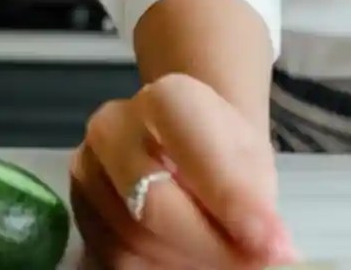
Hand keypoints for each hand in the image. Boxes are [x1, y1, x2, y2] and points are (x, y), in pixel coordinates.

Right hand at [70, 73, 299, 268]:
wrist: (179, 141)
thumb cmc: (221, 151)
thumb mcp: (252, 164)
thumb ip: (255, 204)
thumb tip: (274, 253)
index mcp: (167, 99)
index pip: (198, 156)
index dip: (235, 206)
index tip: (274, 245)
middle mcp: (113, 126)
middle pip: (154, 206)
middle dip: (210, 248)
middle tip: (254, 266)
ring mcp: (86, 169)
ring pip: (134, 241)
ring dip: (186, 264)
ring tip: (224, 261)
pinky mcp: (76, 211)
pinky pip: (113, 259)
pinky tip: (187, 263)